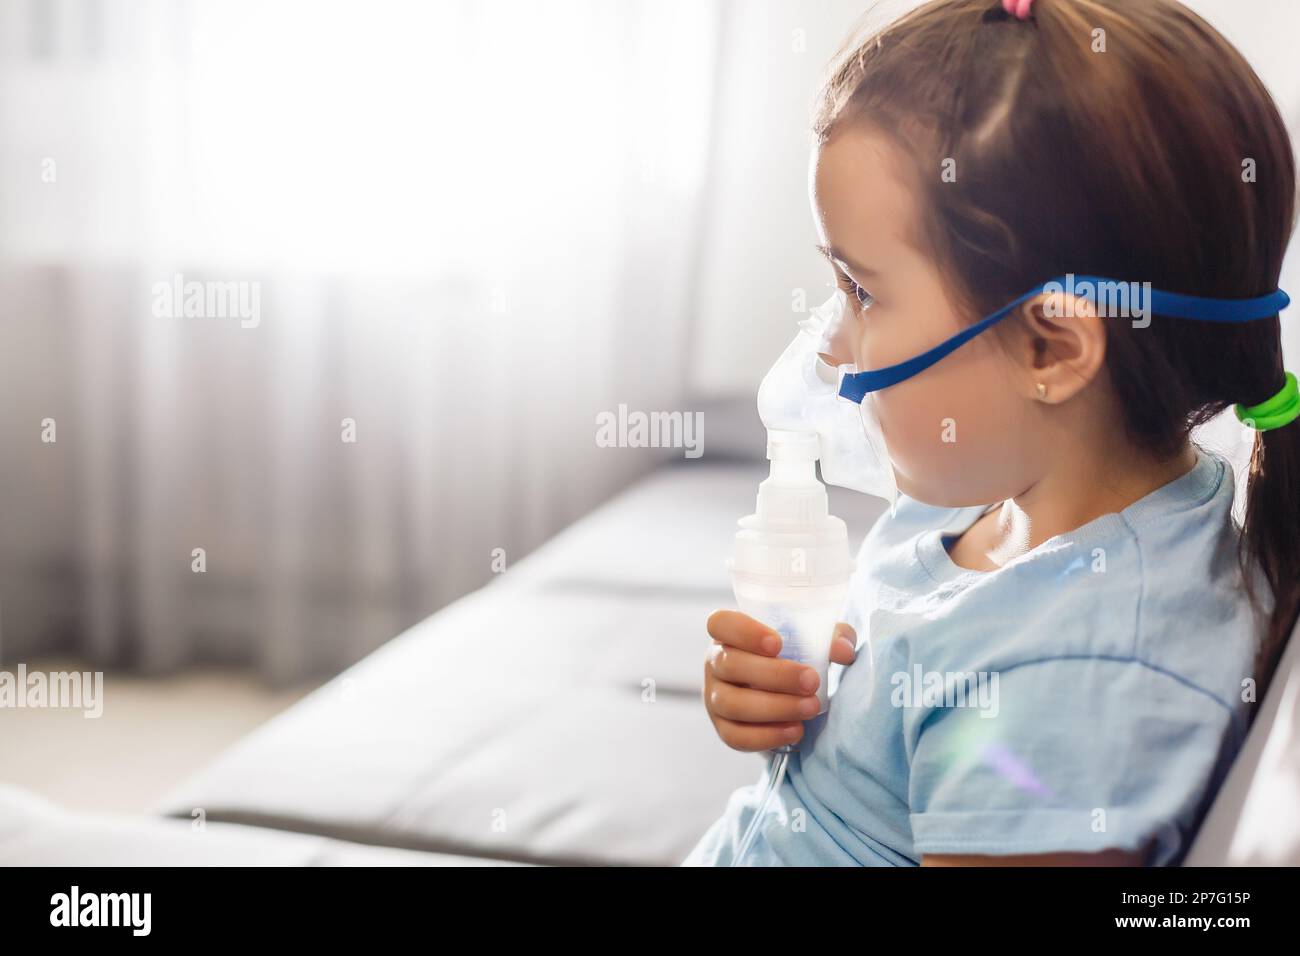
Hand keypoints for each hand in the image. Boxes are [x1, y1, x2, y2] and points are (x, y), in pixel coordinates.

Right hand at [703, 610, 856, 751]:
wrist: (789, 695)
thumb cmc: (796, 657)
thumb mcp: (814, 639)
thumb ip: (832, 637)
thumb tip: (842, 652)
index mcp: (730, 633)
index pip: (720, 623)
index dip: (744, 632)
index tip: (777, 643)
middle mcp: (715, 662)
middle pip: (730, 665)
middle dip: (775, 675)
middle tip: (812, 681)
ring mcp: (714, 697)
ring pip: (732, 703)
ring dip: (775, 707)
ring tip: (811, 707)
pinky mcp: (723, 728)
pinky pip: (736, 737)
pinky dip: (768, 736)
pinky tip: (796, 730)